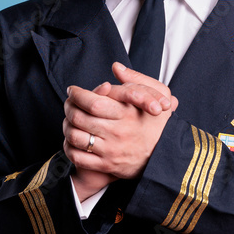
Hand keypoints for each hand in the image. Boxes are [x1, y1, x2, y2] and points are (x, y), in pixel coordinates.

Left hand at [63, 63, 178, 192]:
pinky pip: (78, 157)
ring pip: (75, 137)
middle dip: (68, 108)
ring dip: (66, 126)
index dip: (77, 94)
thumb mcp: (158, 95)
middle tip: (68, 103)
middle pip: (79, 118)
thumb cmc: (159, 123)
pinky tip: (73, 140)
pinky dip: (69, 147)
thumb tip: (116, 67)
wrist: (167, 155)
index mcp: (127, 113)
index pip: (93, 102)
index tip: (73, 90)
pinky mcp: (106, 165)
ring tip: (69, 120)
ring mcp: (110, 150)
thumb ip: (136, 79)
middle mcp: (117, 132)